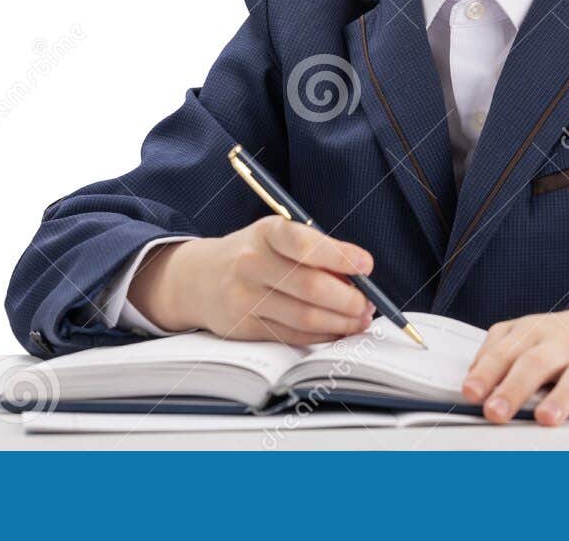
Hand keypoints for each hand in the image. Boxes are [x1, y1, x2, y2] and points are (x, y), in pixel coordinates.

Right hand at [128, 217, 377, 345]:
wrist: (200, 278)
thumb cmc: (255, 253)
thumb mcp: (278, 237)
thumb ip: (315, 252)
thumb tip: (358, 278)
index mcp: (266, 232)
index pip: (305, 244)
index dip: (340, 256)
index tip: (366, 265)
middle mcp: (251, 264)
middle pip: (310, 287)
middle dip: (349, 299)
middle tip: (368, 304)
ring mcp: (244, 299)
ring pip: (304, 318)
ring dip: (341, 322)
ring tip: (359, 319)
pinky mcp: (244, 328)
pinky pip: (292, 336)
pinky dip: (322, 336)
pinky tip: (337, 330)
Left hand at [460, 305, 568, 425]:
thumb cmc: (559, 340)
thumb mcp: (524, 335)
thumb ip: (496, 355)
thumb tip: (472, 382)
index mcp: (534, 332)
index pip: (506, 351)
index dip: (487, 372)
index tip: (472, 392)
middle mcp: (562, 344)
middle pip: (537, 361)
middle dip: (515, 388)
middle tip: (496, 412)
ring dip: (561, 396)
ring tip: (545, 418)